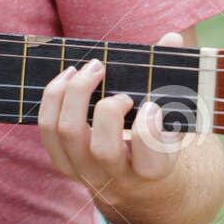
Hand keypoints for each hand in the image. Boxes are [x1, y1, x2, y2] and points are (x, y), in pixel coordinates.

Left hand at [38, 30, 187, 201]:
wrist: (140, 185)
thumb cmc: (160, 139)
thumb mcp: (175, 118)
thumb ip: (175, 78)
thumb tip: (172, 38)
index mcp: (153, 173)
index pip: (151, 162)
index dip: (149, 130)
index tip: (152, 105)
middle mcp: (117, 179)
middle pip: (103, 150)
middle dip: (107, 109)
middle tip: (121, 89)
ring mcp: (86, 174)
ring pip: (68, 136)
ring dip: (74, 95)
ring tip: (90, 70)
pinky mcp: (64, 164)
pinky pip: (48, 132)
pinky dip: (53, 100)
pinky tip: (68, 77)